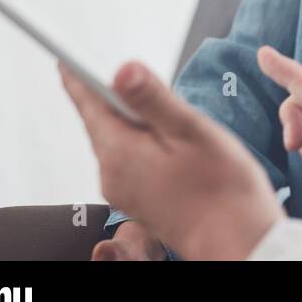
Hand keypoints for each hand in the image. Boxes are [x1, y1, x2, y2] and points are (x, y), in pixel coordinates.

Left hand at [59, 60, 282, 260]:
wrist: (238, 242)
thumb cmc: (223, 188)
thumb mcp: (191, 131)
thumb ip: (153, 100)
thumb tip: (122, 69)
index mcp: (120, 153)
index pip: (89, 105)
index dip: (77, 78)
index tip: (64, 59)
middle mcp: (112, 175)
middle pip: (102, 122)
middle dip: (109, 97)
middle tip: (120, 74)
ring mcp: (124, 192)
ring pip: (117, 141)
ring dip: (130, 121)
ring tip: (156, 107)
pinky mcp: (140, 201)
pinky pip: (129, 160)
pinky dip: (140, 141)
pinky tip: (166, 140)